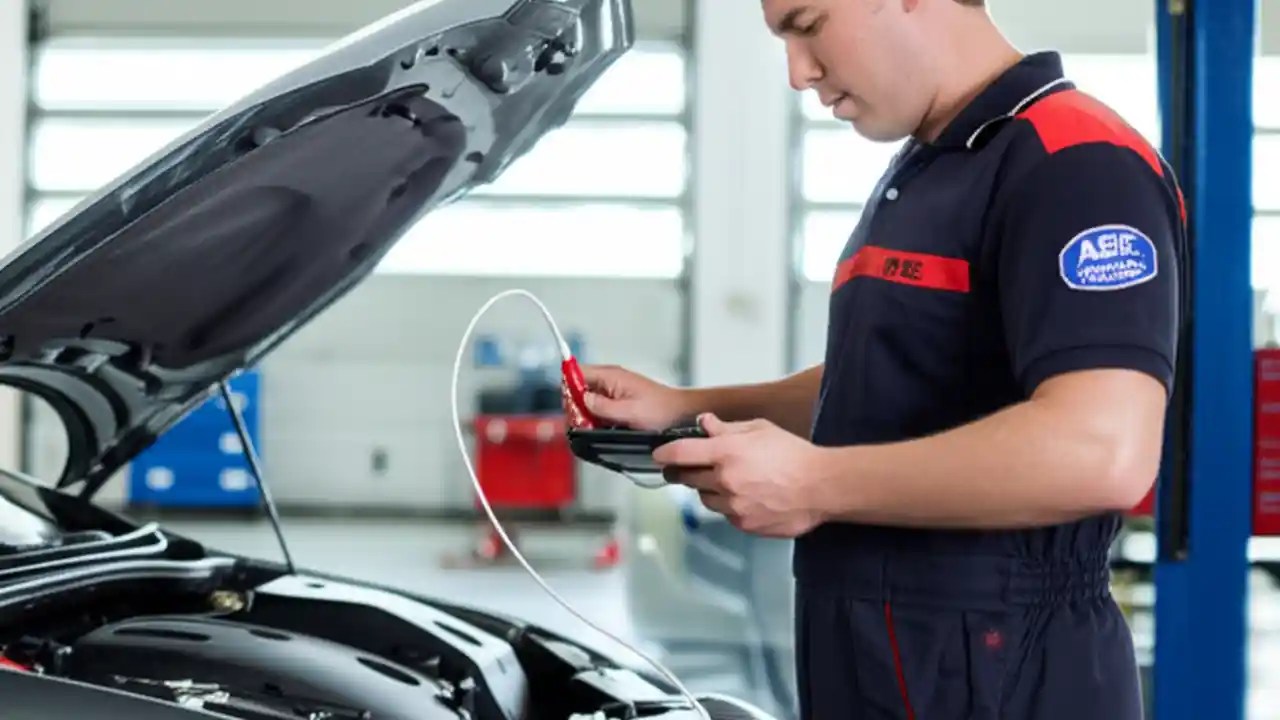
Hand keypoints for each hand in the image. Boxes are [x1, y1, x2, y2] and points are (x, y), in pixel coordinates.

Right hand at [573, 365, 692, 430]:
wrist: (680, 414)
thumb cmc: (660, 410)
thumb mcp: (629, 412)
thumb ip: (603, 407)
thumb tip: (582, 400)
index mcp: (611, 376)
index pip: (576, 372)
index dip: (568, 389)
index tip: (571, 408)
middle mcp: (610, 380)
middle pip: (578, 388)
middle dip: (576, 406)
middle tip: (584, 423)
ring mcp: (614, 390)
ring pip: (587, 400)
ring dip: (587, 415)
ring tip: (596, 428)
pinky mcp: (618, 401)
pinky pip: (599, 408)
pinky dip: (598, 419)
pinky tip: (605, 428)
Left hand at [653, 414, 826, 537]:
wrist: (821, 487)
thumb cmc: (795, 456)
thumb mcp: (760, 430)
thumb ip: (728, 428)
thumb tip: (706, 423)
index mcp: (727, 453)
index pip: (681, 453)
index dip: (664, 453)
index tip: (659, 454)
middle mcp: (725, 480)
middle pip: (686, 478)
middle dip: (682, 472)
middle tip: (684, 468)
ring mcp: (733, 506)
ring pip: (704, 498)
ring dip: (707, 489)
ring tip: (727, 481)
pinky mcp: (743, 524)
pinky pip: (724, 515)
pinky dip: (728, 506)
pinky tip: (745, 496)